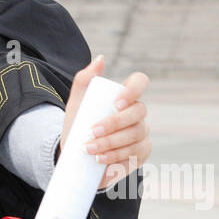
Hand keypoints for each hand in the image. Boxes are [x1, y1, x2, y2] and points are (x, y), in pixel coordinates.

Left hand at [60, 55, 150, 189]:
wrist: (76, 154)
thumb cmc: (79, 124)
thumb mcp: (76, 102)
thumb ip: (84, 79)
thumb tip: (101, 58)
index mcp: (126, 96)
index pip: (140, 82)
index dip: (133, 91)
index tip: (115, 104)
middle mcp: (139, 114)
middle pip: (138, 114)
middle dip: (114, 124)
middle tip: (92, 132)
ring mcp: (142, 135)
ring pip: (135, 137)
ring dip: (111, 144)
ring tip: (89, 149)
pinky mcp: (141, 155)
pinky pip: (134, 156)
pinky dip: (116, 159)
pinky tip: (101, 160)